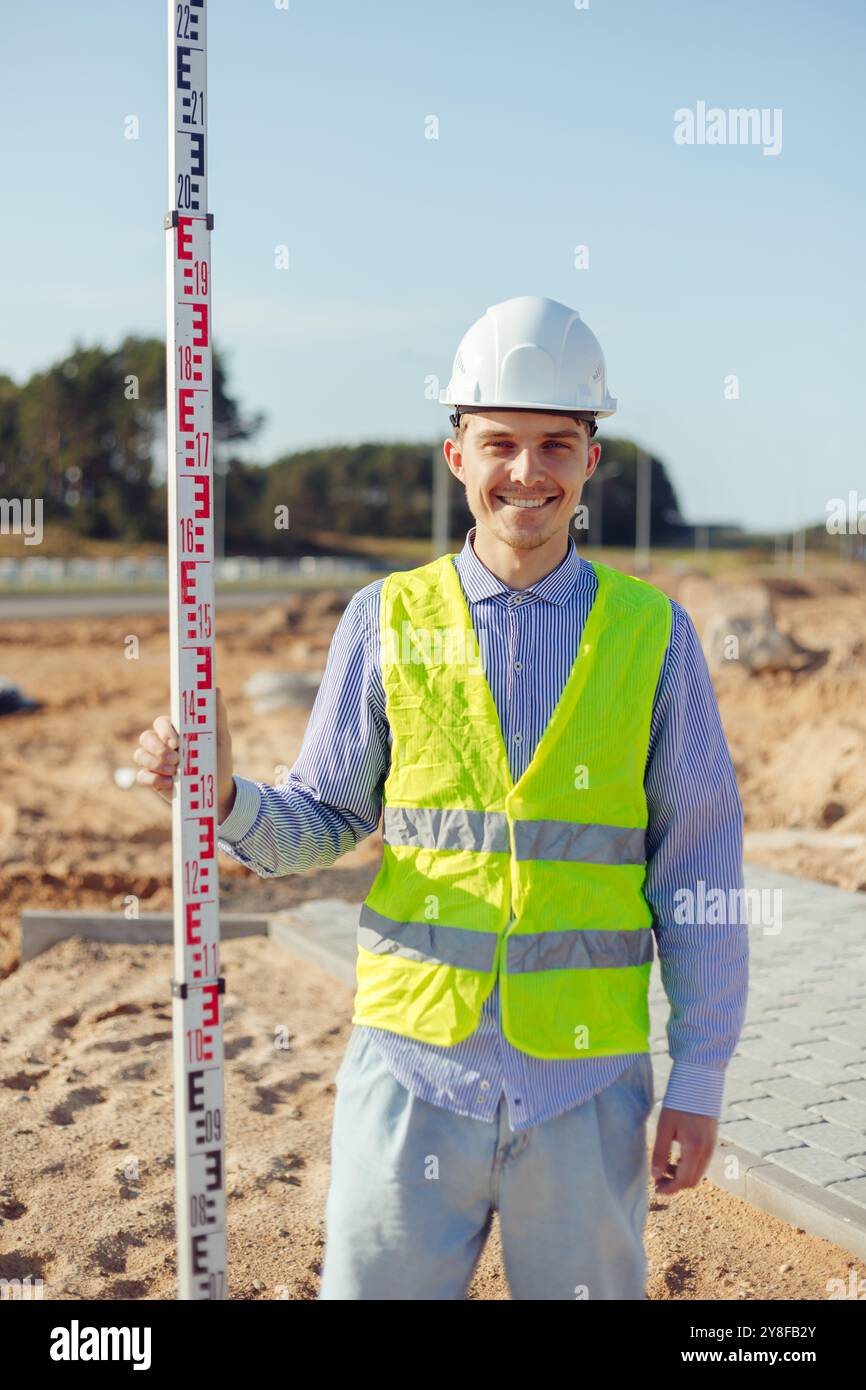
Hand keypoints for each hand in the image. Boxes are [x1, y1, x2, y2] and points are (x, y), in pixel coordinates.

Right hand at [133, 686, 235, 820]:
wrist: (217, 793)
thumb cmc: (218, 762)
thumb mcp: (220, 740)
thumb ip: (216, 716)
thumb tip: (216, 689)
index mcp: (176, 732)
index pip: (160, 722)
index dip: (165, 730)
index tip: (177, 743)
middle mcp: (161, 744)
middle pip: (145, 737)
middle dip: (158, 749)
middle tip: (176, 760)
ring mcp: (155, 761)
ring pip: (139, 754)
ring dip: (155, 763)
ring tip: (174, 772)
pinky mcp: (152, 779)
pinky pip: (140, 775)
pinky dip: (153, 779)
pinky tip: (169, 783)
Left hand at [651, 1107, 717, 1193]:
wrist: (699, 1083)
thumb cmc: (679, 1103)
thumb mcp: (664, 1127)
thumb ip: (660, 1152)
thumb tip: (655, 1175)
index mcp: (694, 1149)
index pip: (683, 1181)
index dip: (669, 1188)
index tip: (656, 1188)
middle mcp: (707, 1151)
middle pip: (693, 1181)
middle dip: (675, 1184)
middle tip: (658, 1178)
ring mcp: (712, 1146)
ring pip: (698, 1173)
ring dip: (682, 1175)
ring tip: (664, 1166)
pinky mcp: (712, 1141)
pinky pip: (702, 1162)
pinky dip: (689, 1166)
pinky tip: (675, 1157)